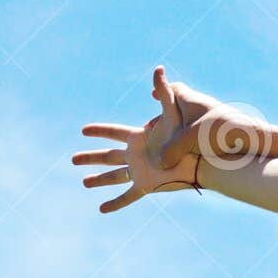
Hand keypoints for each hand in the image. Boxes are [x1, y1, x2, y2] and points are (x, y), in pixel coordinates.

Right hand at [72, 68, 201, 212]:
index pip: (114, 132)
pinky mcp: (148, 186)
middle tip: (72, 159)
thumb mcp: (173, 112)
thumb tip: (159, 68)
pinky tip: (102, 209)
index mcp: (140, 138)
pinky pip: (128, 197)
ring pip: (114, 177)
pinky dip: (115, 204)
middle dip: (90, 157)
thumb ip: (164, 91)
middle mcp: (138, 155)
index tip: (82, 130)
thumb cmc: (191, 134)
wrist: (204, 159)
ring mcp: (141, 171)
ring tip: (83, 183)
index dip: (98, 131)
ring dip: (98, 180)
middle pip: (108, 156)